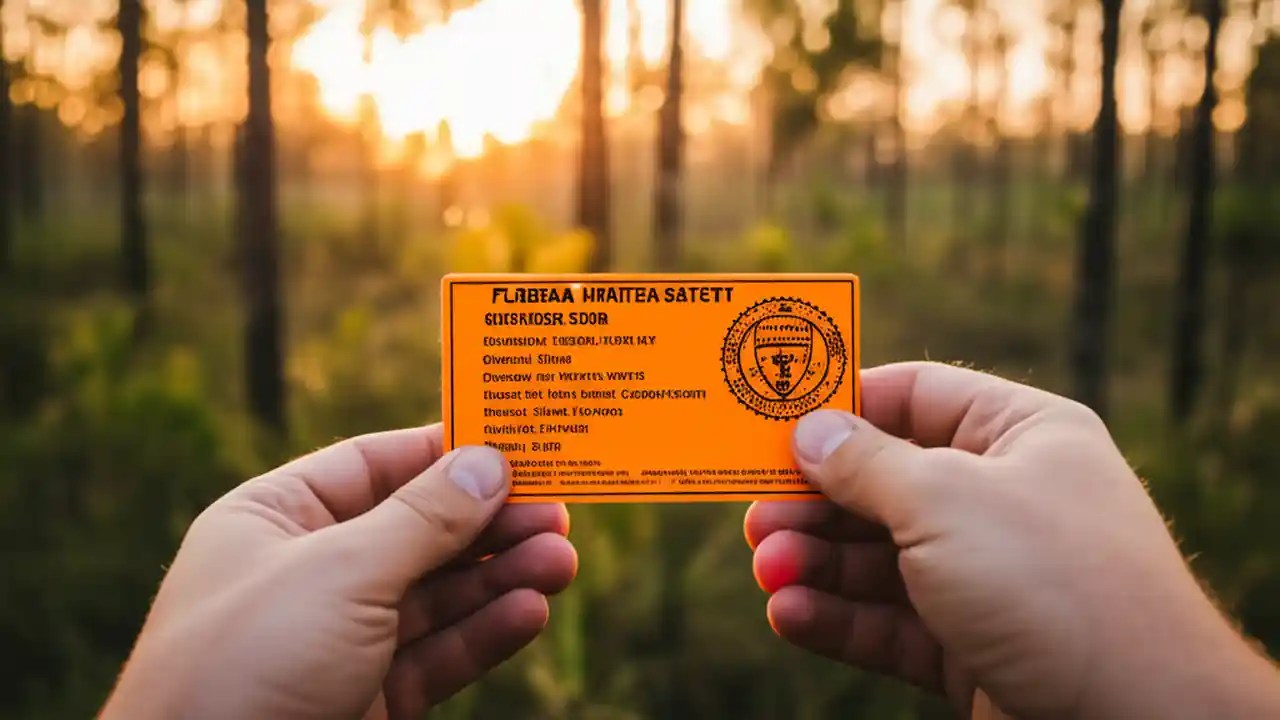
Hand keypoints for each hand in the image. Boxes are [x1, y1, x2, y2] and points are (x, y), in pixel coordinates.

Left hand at [102, 424, 576, 719]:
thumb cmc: (246, 664)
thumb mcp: (342, 572)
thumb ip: (424, 517)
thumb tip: (488, 461)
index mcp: (274, 519)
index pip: (373, 465)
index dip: (444, 453)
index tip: (515, 443)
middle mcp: (307, 573)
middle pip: (417, 530)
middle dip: (489, 523)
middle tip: (559, 512)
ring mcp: (338, 639)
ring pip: (436, 595)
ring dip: (500, 577)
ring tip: (562, 562)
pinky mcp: (365, 697)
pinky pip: (435, 654)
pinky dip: (483, 633)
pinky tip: (529, 612)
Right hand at [746, 362, 1279, 718]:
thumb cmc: (1052, 582)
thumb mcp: (945, 500)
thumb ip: (866, 464)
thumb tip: (809, 430)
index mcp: (1018, 436)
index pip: (915, 397)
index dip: (843, 406)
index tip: (773, 425)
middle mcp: (1001, 500)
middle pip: (883, 484)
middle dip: (815, 502)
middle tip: (754, 518)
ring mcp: (985, 577)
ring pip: (878, 558)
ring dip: (815, 563)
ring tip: (766, 570)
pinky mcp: (969, 646)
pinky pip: (888, 621)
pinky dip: (837, 617)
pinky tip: (790, 615)